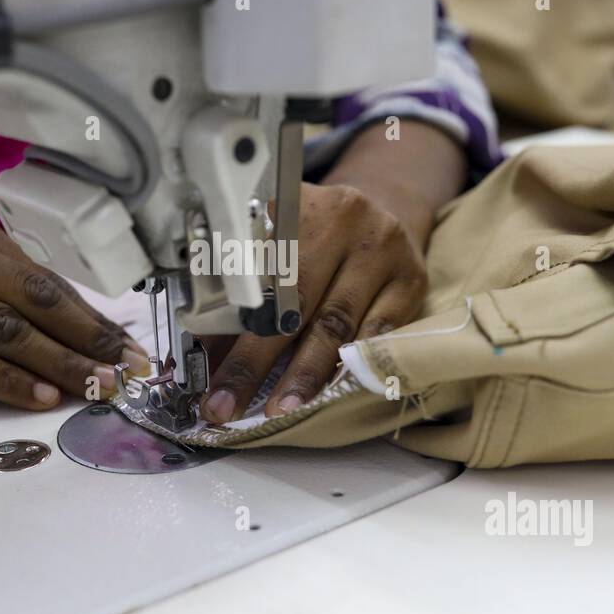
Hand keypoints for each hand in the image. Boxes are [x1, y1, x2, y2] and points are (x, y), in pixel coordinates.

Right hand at [0, 199, 148, 408]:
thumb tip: (72, 333)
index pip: (39, 275)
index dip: (90, 314)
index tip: (127, 345)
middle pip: (30, 297)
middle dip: (89, 338)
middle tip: (130, 368)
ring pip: (1, 327)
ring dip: (57, 364)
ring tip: (96, 389)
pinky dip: (5, 380)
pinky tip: (37, 397)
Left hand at [201, 182, 426, 422]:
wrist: (383, 217)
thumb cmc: (317, 241)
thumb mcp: (277, 251)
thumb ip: (242, 297)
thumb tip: (202, 355)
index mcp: (293, 205)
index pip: (252, 270)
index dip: (225, 326)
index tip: (205, 373)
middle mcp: (341, 217)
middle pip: (292, 300)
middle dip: (256, 361)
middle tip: (228, 405)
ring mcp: (381, 245)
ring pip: (335, 321)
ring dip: (304, 373)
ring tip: (278, 408)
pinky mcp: (411, 276)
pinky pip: (378, 332)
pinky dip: (350, 365)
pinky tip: (328, 392)